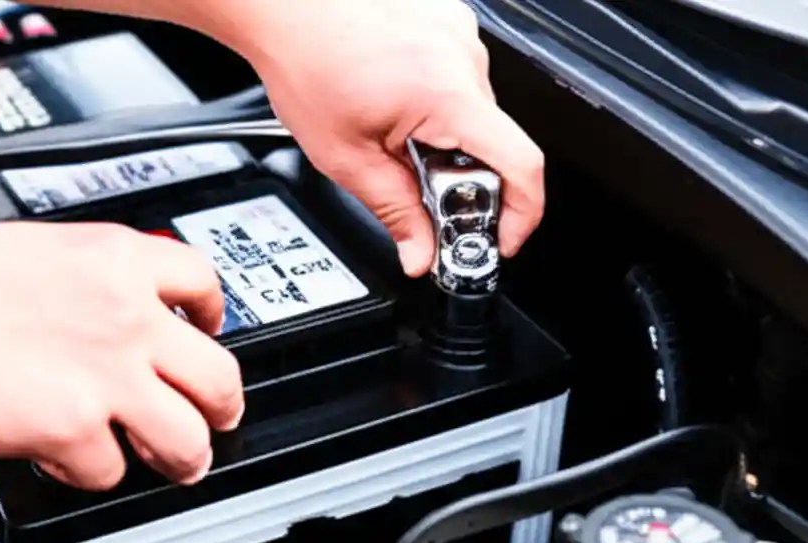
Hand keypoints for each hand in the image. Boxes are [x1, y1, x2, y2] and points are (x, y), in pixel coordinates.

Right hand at [0, 223, 243, 490]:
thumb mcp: (30, 251)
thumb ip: (88, 278)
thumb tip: (113, 306)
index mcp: (112, 257)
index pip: (203, 281)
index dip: (214, 316)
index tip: (208, 331)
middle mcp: (125, 314)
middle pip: (220, 374)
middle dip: (222, 407)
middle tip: (214, 418)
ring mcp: (107, 375)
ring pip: (189, 438)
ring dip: (183, 458)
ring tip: (172, 464)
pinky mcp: (75, 430)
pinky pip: (110, 473)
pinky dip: (88, 476)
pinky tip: (64, 459)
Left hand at [219, 0, 544, 275]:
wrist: (285, 8)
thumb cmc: (306, 62)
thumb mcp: (346, 158)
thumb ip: (394, 211)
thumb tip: (420, 252)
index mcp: (448, 94)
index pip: (521, 164)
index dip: (522, 214)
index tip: (502, 239)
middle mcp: (464, 57)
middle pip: (493, 141)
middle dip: (462, 179)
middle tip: (421, 197)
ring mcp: (459, 34)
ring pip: (473, 111)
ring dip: (444, 138)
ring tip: (390, 134)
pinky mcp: (448, 23)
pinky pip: (457, 78)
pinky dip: (434, 103)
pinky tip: (391, 102)